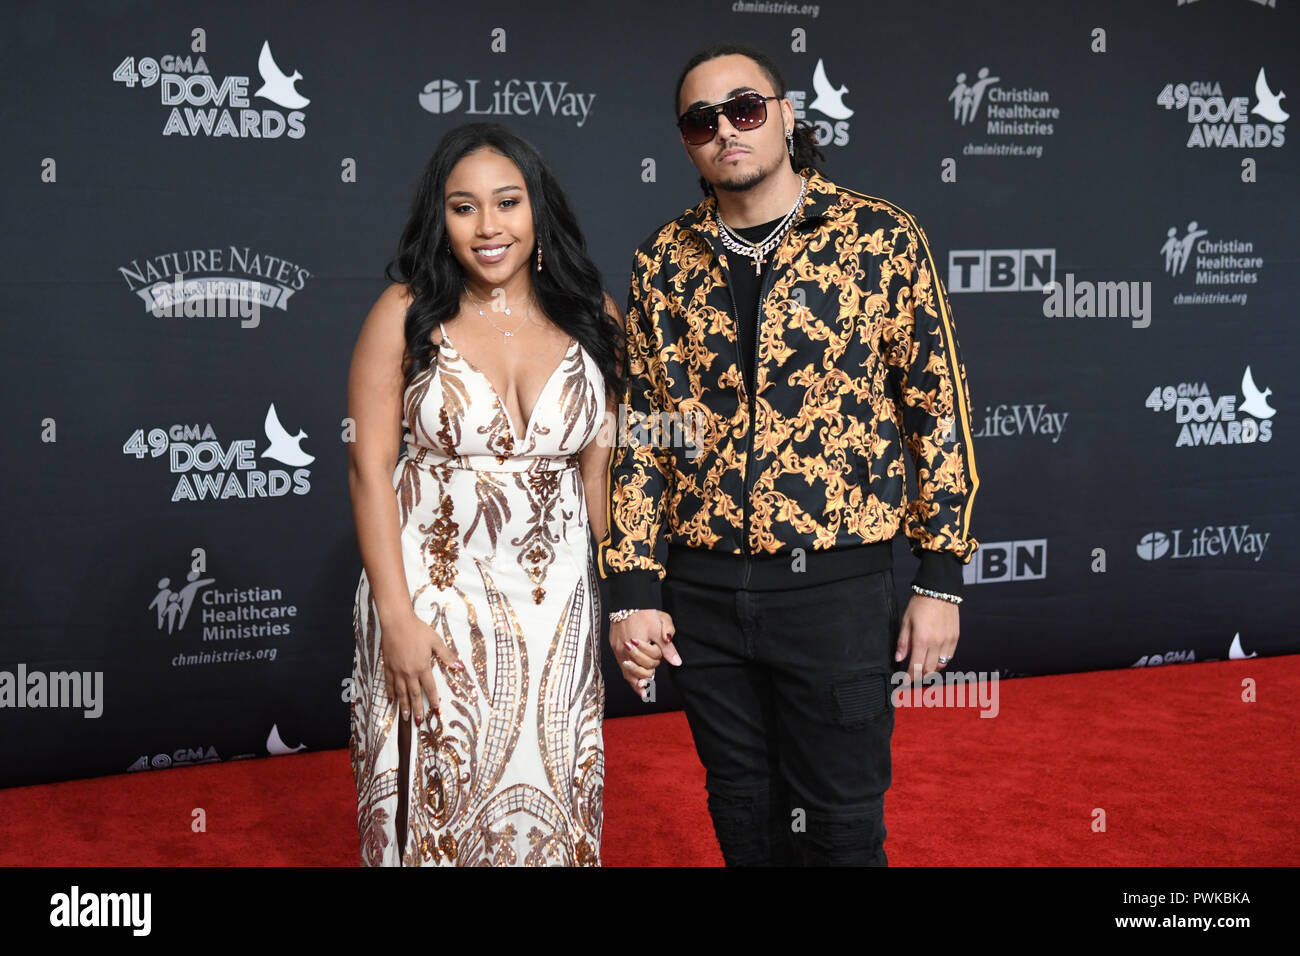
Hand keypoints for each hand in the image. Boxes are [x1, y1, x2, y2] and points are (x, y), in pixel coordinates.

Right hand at [380, 610, 463, 724]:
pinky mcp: (388, 667)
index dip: (433, 700)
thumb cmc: (417, 630)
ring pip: (401, 692)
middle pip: (414, 694)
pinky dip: (390, 693)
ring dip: (404, 706)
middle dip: (417, 709)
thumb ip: (447, 656)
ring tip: (406, 717)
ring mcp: (397, 671)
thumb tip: (459, 666)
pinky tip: (391, 700)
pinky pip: (389, 683)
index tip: (436, 710)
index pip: (429, 688)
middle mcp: (409, 672)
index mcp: (422, 667)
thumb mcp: (435, 641)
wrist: (397, 622)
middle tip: (418, 722)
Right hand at [609, 609, 677, 696]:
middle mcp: (626, 649)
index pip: (651, 660)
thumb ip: (668, 647)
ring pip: (628, 672)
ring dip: (637, 681)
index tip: (657, 660)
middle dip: (647, 670)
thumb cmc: (644, 612)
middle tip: (651, 674)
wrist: (626, 601)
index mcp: (638, 644)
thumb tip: (676, 662)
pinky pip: (622, 667)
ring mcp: (618, 650)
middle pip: (639, 668)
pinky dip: (630, 676)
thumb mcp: (659, 626)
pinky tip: (636, 686)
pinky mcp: (614, 648)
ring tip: (644, 691)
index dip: (656, 659)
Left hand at [895, 595, 958, 685]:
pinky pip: (949, 657)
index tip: (904, 682)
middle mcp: (936, 643)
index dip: (909, 677)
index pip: (915, 666)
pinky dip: (941, 662)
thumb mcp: (906, 622)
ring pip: (940, 665)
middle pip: (928, 670)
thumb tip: (899, 658)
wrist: (940, 591)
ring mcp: (948, 641)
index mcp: (922, 640)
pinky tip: (934, 661)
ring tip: (923, 672)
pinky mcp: (955, 638)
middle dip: (919, 677)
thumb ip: (903, 642)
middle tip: (913, 678)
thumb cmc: (921, 604)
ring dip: (931, 671)